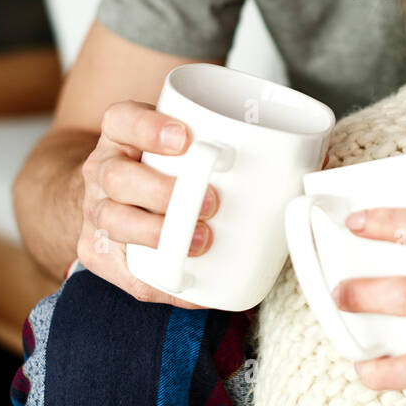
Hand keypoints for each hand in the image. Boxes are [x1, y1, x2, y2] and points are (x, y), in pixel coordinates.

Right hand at [74, 100, 219, 308]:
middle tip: (212, 202)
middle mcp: (102, 169)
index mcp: (121, 133)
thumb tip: (310, 152)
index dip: (149, 128)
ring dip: (159, 236)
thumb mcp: (181, 136)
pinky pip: (125, 272)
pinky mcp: (98, 252)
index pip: (122, 120)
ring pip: (114, 222)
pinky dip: (161, 282)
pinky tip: (191, 285)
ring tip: (203, 242)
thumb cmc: (163, 164)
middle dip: (164, 192)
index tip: (186, 140)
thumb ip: (231, 137)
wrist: (110, 192)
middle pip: (118, 178)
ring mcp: (95, 211)